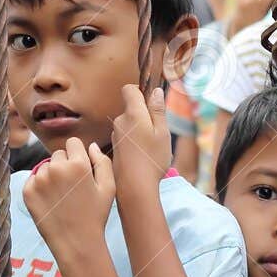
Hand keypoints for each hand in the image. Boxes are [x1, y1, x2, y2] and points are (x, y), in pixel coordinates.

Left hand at [22, 138, 115, 252]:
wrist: (76, 243)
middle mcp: (56, 168)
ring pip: (45, 167)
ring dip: (51, 176)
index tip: (80, 171)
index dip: (77, 156)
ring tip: (61, 198)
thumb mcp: (109, 188)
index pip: (72, 143)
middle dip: (64, 166)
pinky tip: (50, 202)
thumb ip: (102, 162)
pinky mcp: (27, 191)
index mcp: (78, 164)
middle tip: (71, 189)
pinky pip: (33, 180)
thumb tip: (90, 145)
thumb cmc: (95, 215)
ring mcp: (39, 179)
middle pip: (58, 154)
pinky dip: (39, 188)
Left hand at [110, 84, 172, 201]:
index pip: (129, 89)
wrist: (134, 187)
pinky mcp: (114, 148)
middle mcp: (120, 122)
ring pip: (129, 124)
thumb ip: (158, 110)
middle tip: (157, 132)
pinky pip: (126, 137)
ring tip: (150, 147)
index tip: (151, 103)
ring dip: (139, 130)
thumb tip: (156, 91)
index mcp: (133, 114)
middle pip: (131, 109)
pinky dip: (134, 142)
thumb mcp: (162, 133)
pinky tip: (142, 155)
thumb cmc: (152, 159)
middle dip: (144, 115)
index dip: (140, 91)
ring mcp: (115, 135)